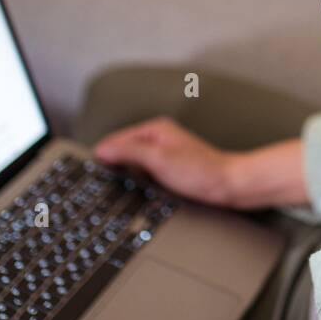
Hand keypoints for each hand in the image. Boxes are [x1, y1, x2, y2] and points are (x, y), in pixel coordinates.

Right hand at [93, 117, 235, 206]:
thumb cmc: (201, 171)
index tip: (92, 170)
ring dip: (126, 173)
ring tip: (119, 186)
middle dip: (113, 164)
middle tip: (102, 181)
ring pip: (133, 162)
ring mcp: (164, 152)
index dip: (103, 155)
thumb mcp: (158, 160)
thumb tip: (103, 149)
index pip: (117, 139)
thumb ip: (129, 152)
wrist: (228, 185)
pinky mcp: (169, 167)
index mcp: (155, 129)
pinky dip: (138, 180)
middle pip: (124, 150)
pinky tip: (138, 190)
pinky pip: (144, 171)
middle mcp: (159, 137)